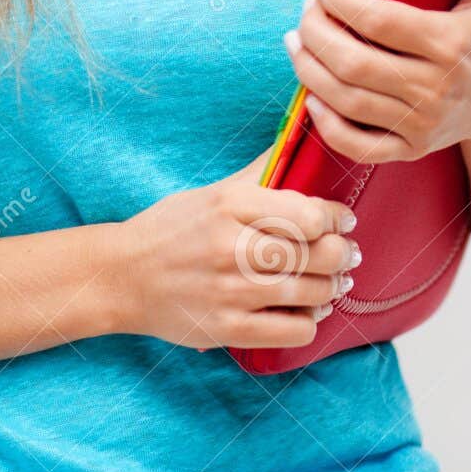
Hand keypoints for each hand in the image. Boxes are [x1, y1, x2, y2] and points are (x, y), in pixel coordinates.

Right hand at [112, 145, 361, 351]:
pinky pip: (295, 330)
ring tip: (332, 283)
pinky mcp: (228, 329)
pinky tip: (306, 309)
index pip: (308, 213)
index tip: (342, 220)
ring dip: (332, 288)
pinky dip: (310, 320)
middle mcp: (232, 246)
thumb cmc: (171, 229)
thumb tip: (298, 141)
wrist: (123, 276)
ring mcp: (230, 291)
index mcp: (230, 205)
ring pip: (313, 292)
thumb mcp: (212, 191)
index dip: (335, 218)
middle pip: (317, 253)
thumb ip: (259, 173)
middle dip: (343, 254)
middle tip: (348, 254)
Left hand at [283, 0, 470, 164]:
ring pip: (347, 101)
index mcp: (449, 43)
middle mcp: (433, 87)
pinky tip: (312, 96)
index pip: (377, 20)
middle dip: (315, 31)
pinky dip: (327, 125)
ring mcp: (422, 123)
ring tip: (295, 39)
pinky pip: (359, 146)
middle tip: (305, 8)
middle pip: (352, 62)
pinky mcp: (413, 148)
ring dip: (309, 69)